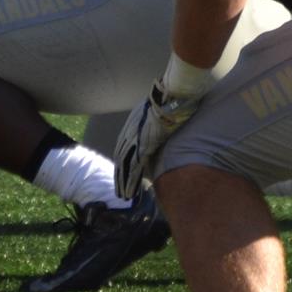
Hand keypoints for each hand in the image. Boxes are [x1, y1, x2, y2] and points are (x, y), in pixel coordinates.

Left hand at [113, 81, 202, 197]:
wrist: (171, 96)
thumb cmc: (171, 101)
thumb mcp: (159, 113)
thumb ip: (157, 123)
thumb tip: (163, 127)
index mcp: (133, 125)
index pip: (125, 147)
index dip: (125, 162)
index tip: (125, 173)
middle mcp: (129, 132)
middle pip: (121, 158)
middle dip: (120, 175)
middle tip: (120, 189)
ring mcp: (134, 140)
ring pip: (124, 166)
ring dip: (123, 182)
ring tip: (123, 195)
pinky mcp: (141, 146)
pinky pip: (132, 168)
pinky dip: (130, 182)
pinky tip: (128, 192)